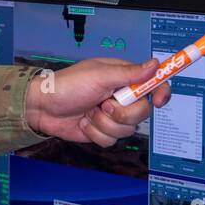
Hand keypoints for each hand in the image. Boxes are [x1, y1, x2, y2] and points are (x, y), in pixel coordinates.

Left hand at [23, 58, 170, 146]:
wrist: (42, 108)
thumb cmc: (67, 86)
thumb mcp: (99, 76)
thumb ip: (129, 73)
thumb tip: (155, 64)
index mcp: (123, 78)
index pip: (154, 84)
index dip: (161, 93)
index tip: (158, 100)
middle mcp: (121, 97)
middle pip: (142, 112)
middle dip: (122, 113)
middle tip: (104, 104)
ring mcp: (112, 115)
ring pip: (127, 129)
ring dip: (104, 123)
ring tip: (89, 113)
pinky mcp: (102, 131)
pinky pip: (111, 140)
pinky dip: (96, 133)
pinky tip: (84, 123)